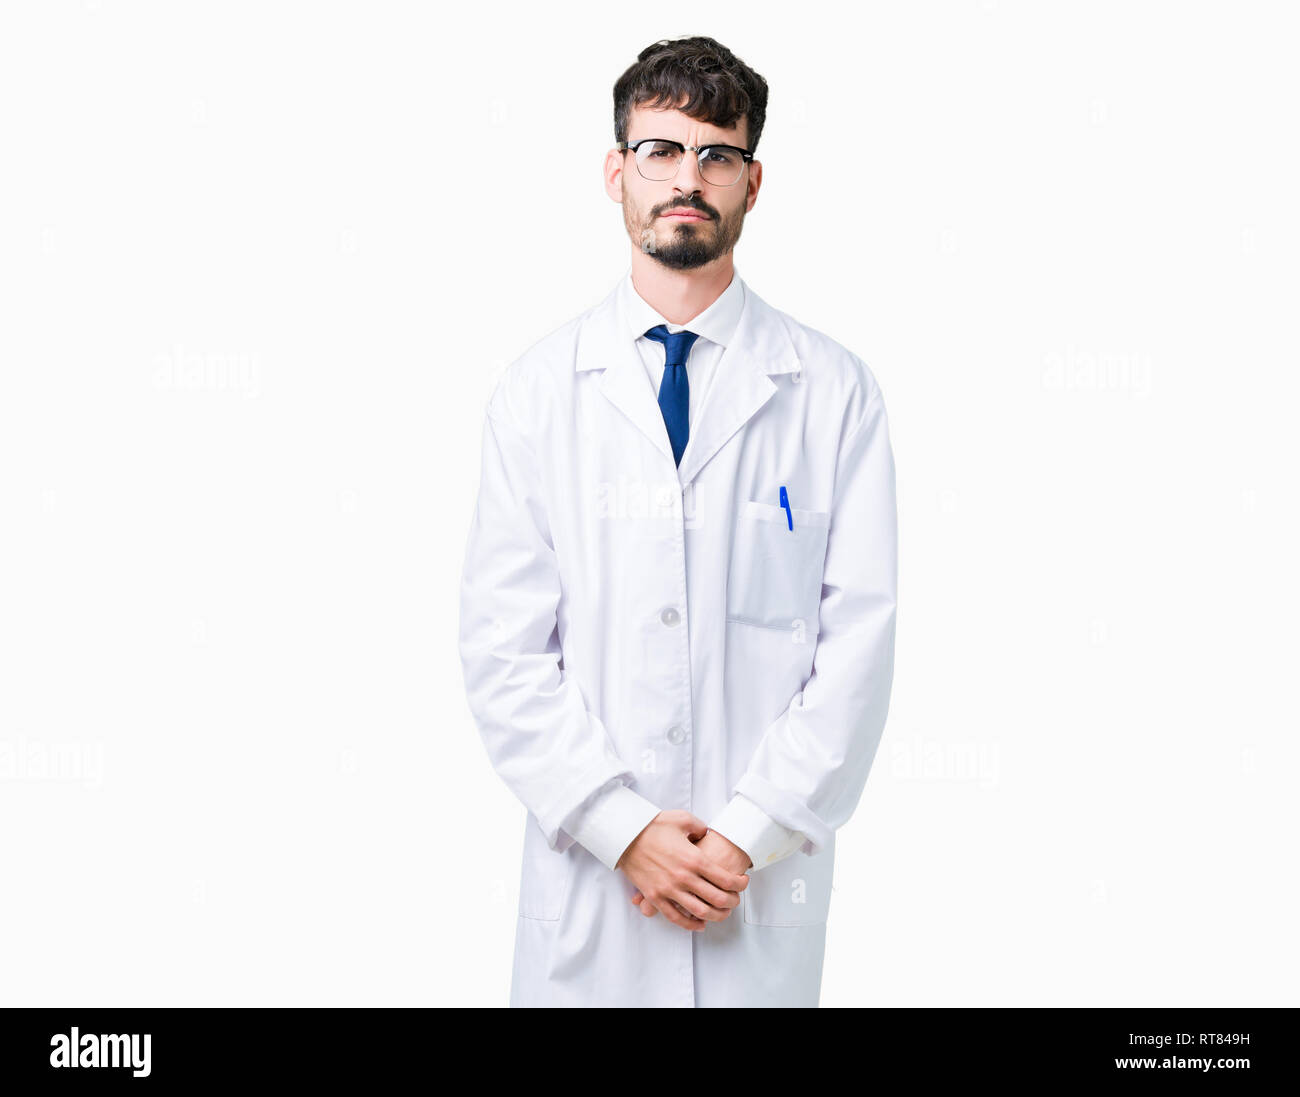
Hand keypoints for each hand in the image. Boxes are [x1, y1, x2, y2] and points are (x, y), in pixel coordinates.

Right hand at [615, 810, 749, 931]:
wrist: (624, 836)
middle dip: (732, 901)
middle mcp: (684, 877)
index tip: (743, 882)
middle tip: (736, 899)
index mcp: (693, 859)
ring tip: (723, 913)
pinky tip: (700, 924)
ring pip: (700, 911)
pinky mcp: (655, 897)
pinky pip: (676, 917)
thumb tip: (707, 834)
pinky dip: (691, 924)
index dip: (739, 884)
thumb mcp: (682, 819)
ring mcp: (669, 890)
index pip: (725, 879)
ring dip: (716, 915)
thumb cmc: (652, 826)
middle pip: (717, 898)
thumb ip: (700, 827)